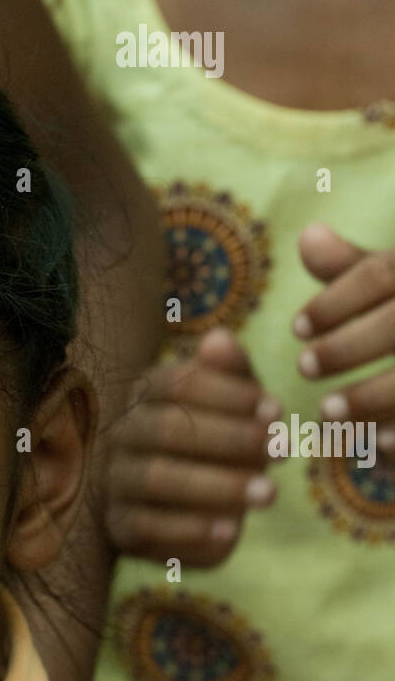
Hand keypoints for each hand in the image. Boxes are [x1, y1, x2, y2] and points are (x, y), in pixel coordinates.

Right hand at [105, 327, 281, 566]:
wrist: (185, 510)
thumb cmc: (217, 445)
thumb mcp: (233, 406)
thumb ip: (231, 373)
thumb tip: (220, 339)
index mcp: (145, 395)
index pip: (176, 384)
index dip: (228, 395)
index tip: (277, 411)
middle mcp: (122, 434)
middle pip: (166, 428)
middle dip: (230, 439)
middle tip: (284, 451)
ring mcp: (115, 481)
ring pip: (156, 478)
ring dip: (218, 486)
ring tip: (269, 494)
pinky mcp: (119, 527)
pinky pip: (147, 526)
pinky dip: (190, 529)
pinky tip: (232, 529)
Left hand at [293, 223, 394, 454]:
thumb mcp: (392, 290)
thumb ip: (351, 269)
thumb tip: (308, 235)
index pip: (382, 272)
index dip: (336, 300)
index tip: (295, 329)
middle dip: (347, 347)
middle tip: (302, 368)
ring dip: (369, 397)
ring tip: (325, 412)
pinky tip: (372, 445)